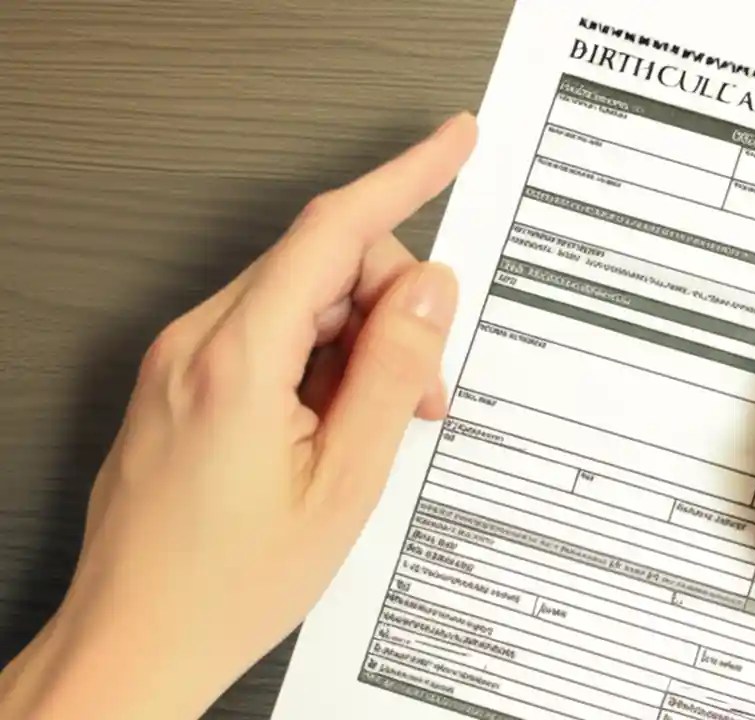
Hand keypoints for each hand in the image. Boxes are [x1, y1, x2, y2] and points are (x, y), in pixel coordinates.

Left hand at [0, 114, 477, 719]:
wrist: (137, 639)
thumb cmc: (225, 584)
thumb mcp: (344, 482)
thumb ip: (391, 373)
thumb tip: (427, 292)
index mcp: (238, 359)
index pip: (334, 229)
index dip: (404, 176)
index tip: (449, 144)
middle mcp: (198, 344)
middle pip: (322, 267)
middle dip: (391, 309)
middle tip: (423, 386)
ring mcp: (183, 361)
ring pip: (300, 303)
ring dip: (357, 345)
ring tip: (374, 425)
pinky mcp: (183, 382)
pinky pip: (269, 338)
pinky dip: (319, 364)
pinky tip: (334, 424)